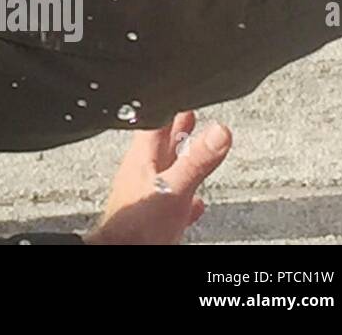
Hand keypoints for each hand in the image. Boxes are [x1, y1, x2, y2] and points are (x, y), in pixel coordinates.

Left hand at [85, 112, 231, 244]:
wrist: (122, 252)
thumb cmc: (136, 223)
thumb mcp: (174, 187)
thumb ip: (196, 160)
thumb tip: (220, 130)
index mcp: (143, 157)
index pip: (156, 119)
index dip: (170, 104)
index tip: (182, 89)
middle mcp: (143, 171)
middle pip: (163, 142)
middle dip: (178, 127)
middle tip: (189, 111)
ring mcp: (148, 192)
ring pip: (168, 168)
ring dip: (183, 157)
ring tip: (193, 145)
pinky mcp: (155, 215)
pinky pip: (173, 199)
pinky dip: (187, 195)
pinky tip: (195, 200)